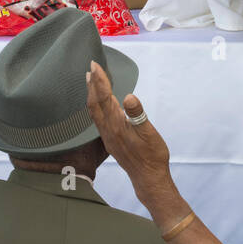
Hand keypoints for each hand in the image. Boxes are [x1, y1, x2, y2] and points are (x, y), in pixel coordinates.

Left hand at [85, 60, 186, 225]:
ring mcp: (107, 136)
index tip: (95, 65)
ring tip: (90, 80)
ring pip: (94, 111)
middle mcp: (108, 130)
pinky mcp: (109, 140)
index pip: (104, 97)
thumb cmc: (153, 156)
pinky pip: (97, 118)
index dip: (100, 80)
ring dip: (92, 93)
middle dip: (93, 83)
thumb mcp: (150, 134)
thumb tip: (129, 97)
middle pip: (95, 102)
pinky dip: (96, 105)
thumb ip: (138, 115)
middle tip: (91, 66)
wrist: (148, 178)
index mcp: (117, 125)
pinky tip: (99, 103)